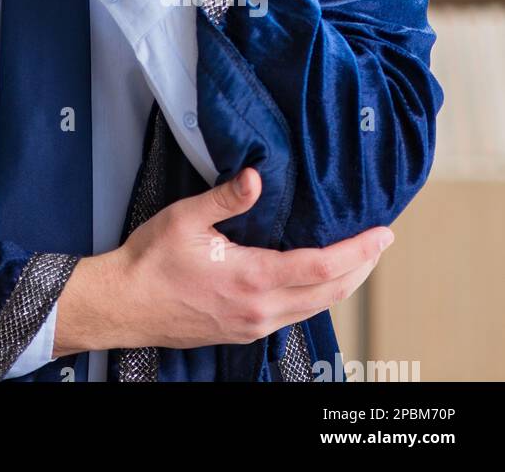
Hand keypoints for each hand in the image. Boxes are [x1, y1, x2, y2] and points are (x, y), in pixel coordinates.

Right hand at [53, 168, 394, 354]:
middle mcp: (261, 309)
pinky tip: (316, 281)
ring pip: (316, 308)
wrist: (126, 303)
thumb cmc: (151, 260)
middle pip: (331, 292)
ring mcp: (255, 325)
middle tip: (381, 243)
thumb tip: (256, 176)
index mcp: (252, 278)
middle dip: (362, 267)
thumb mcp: (185, 218)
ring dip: (343, 284)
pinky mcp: (245, 331)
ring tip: (358, 260)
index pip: (322, 267)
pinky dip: (317, 296)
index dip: (358, 251)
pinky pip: (296, 316)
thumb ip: (225, 198)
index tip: (382, 234)